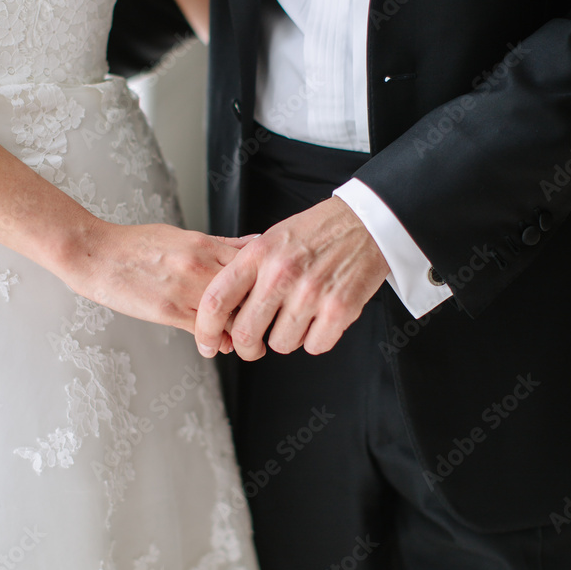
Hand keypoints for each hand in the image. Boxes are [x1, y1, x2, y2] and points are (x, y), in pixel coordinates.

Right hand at [64, 219, 250, 344]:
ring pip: (229, 313)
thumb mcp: (183, 236)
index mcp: (204, 244)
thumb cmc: (137, 244)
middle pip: (247, 290)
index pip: (252, 264)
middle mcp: (198, 265)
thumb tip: (257, 243)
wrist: (96, 254)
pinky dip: (218, 338)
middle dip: (259, 306)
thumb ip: (222, 244)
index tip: (272, 291)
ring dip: (241, 327)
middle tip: (266, 318)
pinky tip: (223, 343)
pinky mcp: (168, 311)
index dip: (266, 280)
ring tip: (248, 336)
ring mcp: (184, 289)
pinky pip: (204, 330)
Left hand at [194, 197, 389, 360]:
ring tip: (296, 317)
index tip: (206, 343)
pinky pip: (314, 346)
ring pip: (280, 344)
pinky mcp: (339, 309)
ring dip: (285, 338)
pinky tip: (319, 319)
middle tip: (252, 345)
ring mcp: (311, 293)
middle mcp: (282, 273)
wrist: (365, 222)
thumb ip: (246, 272)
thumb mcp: (271, 240)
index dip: (205, 330)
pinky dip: (315, 339)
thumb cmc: (316, 232)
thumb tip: (221, 309)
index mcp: (259, 254)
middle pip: (245, 332)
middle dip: (246, 347)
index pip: (216, 300)